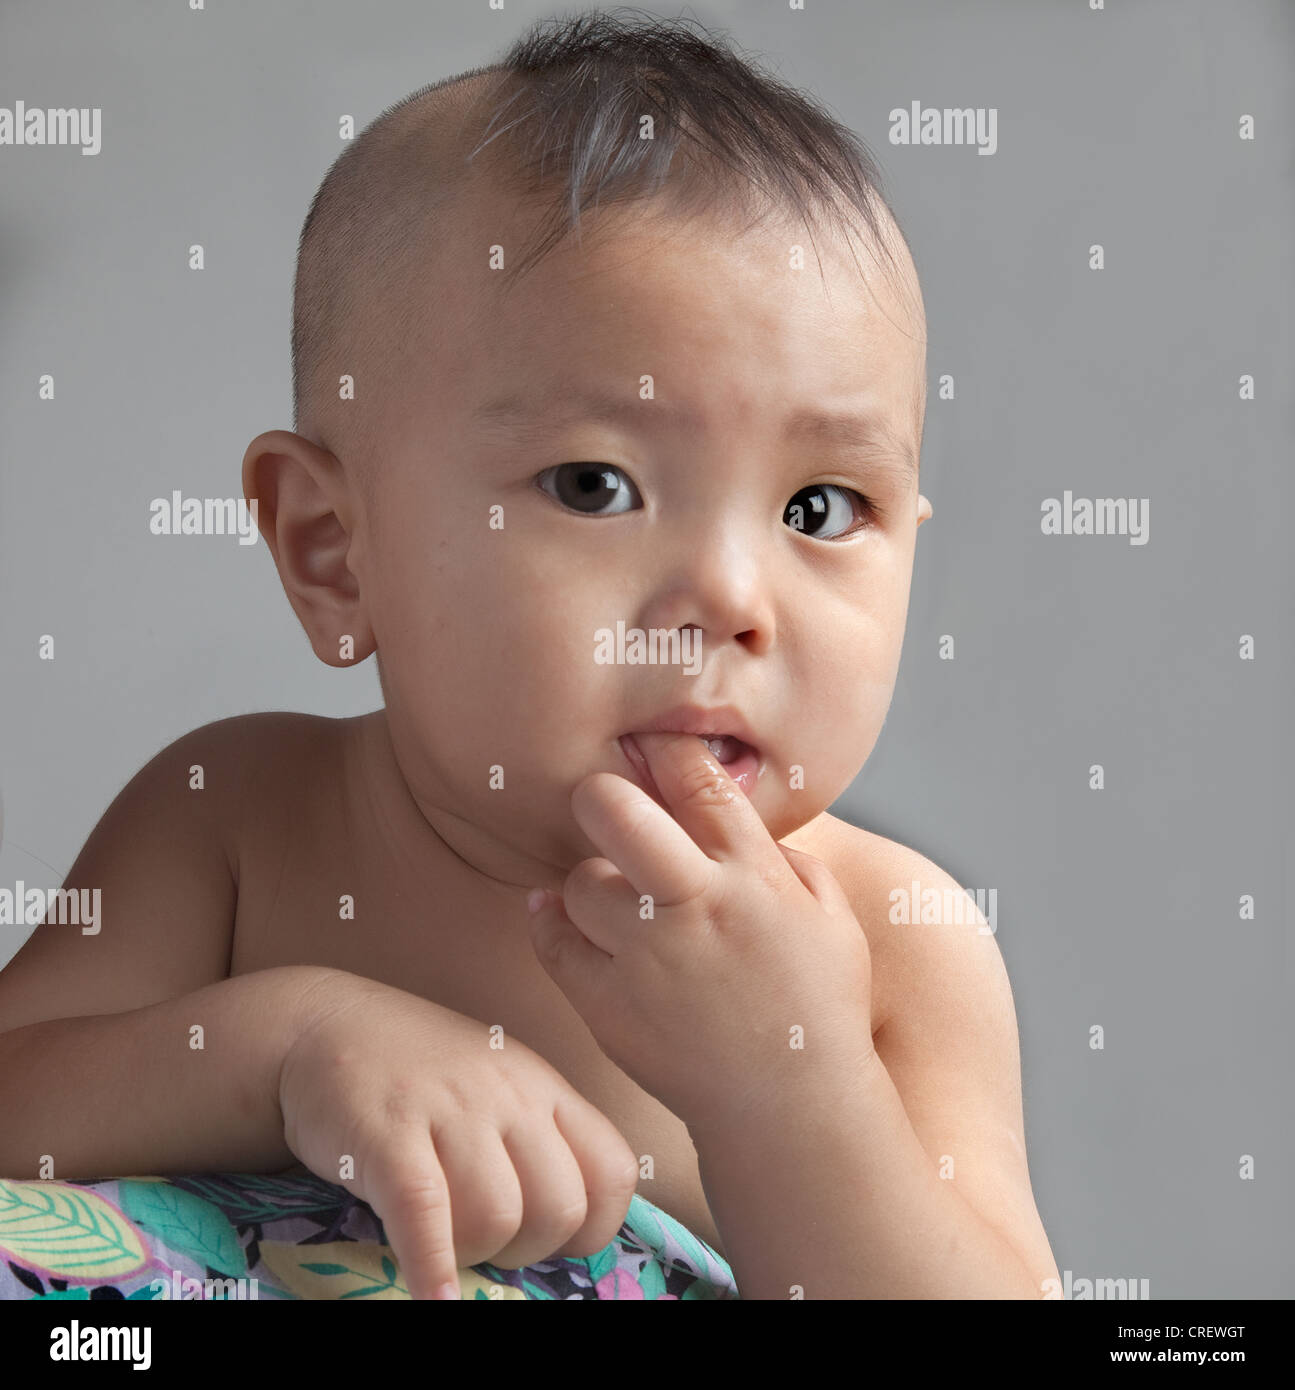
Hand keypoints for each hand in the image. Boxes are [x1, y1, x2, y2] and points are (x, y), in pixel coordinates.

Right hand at [277, 971, 639, 1299]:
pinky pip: (426, 1214)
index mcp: (544, 1088)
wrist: (327, 1026)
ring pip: (495, 1219)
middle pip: (558, 1208)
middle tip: (487, 1240)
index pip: (613, 1171)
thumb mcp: (500, 1088)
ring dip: (471, 1254)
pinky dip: (430, 1266)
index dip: (592, 1225)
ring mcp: (449, 1110)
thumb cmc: (421, 1072)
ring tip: (443, 1240)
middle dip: (527, 1248)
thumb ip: (538, 1142)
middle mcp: (508, 1095)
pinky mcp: (388, 1134)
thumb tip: (568, 1228)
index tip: (553, 1238)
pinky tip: (431, 1293)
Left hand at [526, 733, 875, 1138]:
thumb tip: (729, 810)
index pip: (697, 779)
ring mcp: (649, 959)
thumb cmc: (815, 1004)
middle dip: (600, 794)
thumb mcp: (830, 916)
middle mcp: (697, 907)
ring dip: (591, 880)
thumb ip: (781, 856)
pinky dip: (553, 923)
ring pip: (581, 880)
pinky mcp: (609, 1006)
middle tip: (604, 805)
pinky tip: (567, 918)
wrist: (790, 1108)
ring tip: (613, 897)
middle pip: (616, 812)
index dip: (666, 750)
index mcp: (754, 876)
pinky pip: (554, 941)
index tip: (650, 747)